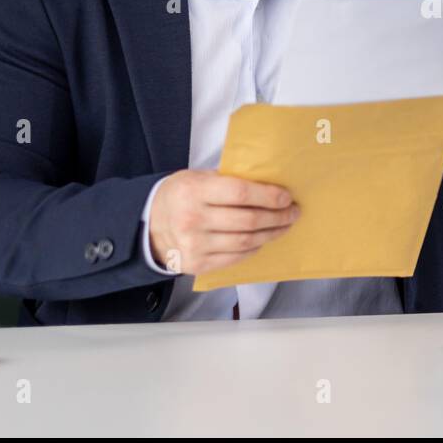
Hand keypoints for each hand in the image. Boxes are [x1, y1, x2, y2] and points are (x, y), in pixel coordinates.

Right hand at [148, 169, 299, 275]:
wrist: (149, 225)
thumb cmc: (181, 195)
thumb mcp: (198, 177)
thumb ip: (228, 180)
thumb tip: (269, 183)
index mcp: (194, 191)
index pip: (241, 194)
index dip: (269, 196)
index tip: (286, 197)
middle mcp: (192, 219)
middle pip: (248, 221)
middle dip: (277, 216)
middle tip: (293, 212)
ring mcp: (194, 245)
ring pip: (246, 242)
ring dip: (271, 234)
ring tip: (284, 225)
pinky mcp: (197, 264)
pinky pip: (236, 257)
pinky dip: (254, 248)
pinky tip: (263, 239)